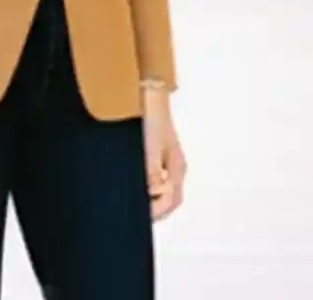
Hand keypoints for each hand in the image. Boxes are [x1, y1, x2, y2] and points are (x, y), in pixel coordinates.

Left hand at [143, 88, 185, 221]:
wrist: (149, 96)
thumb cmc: (151, 118)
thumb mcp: (149, 147)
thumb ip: (151, 171)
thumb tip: (151, 193)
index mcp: (177, 167)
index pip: (171, 200)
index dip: (156, 212)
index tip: (141, 216)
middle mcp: (175, 167)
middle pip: (170, 199)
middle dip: (156, 211)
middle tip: (137, 217)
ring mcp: (168, 162)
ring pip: (165, 191)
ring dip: (152, 201)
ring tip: (136, 205)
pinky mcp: (159, 156)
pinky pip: (158, 180)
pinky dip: (149, 189)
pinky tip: (137, 187)